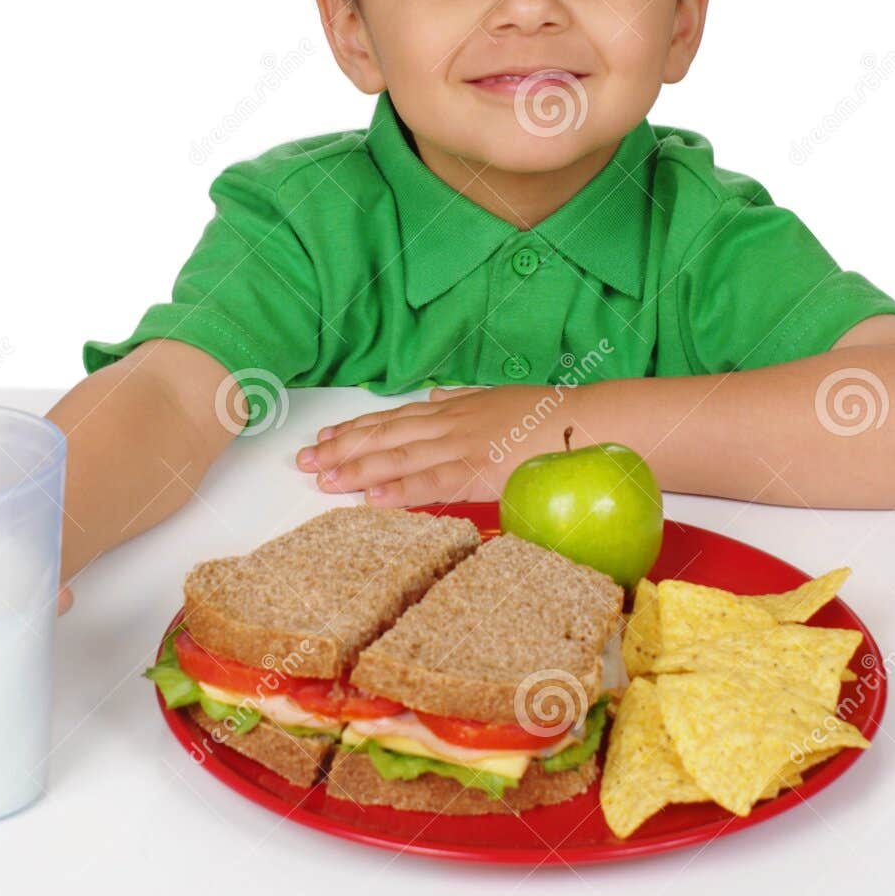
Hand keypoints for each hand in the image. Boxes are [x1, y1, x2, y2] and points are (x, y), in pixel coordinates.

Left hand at [295, 384, 573, 506]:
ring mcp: (463, 446)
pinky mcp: (480, 471)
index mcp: (455, 409)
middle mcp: (451, 424)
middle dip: (342, 448)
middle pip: (386, 435)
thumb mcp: (500, 399)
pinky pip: (432, 483)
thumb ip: (464, 401)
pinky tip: (370, 498)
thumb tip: (436, 397)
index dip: (356, 428)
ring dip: (357, 468)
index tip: (325, 436)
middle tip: (304, 460)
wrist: (590, 421)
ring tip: (323, 478)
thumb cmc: (551, 416)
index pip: (394, 418)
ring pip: (399, 457)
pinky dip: (399, 490)